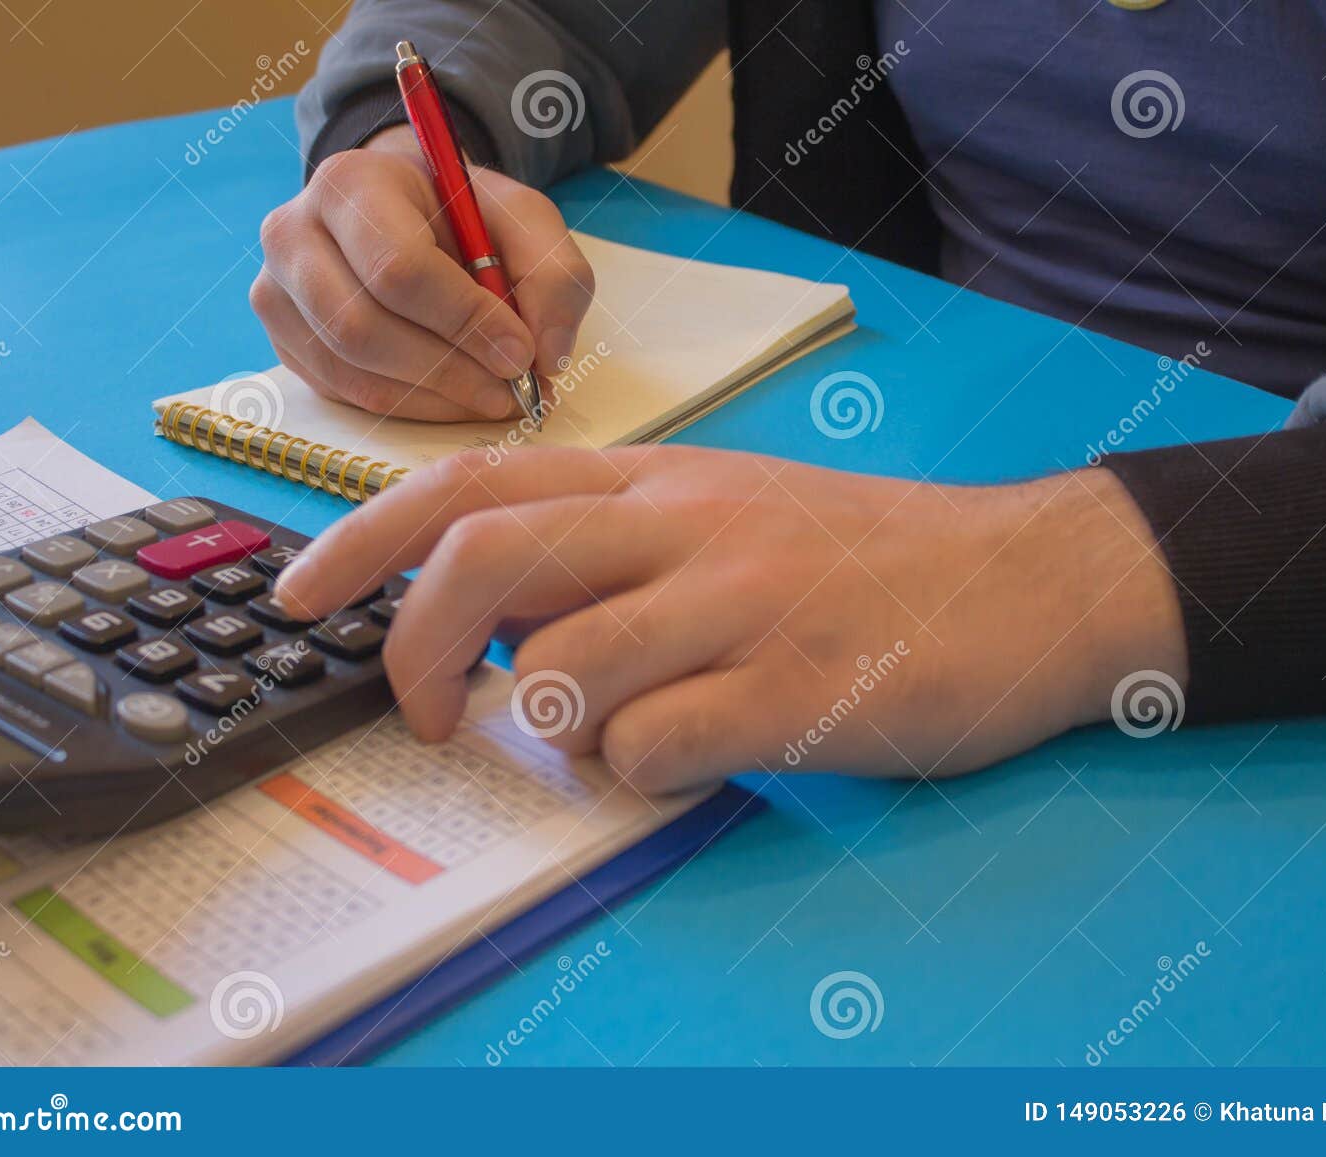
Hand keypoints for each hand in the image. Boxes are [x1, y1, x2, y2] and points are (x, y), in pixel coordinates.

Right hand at [250, 124, 593, 420]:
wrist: (408, 213)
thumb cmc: (465, 216)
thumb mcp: (526, 221)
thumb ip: (554, 277)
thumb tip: (546, 356)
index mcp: (349, 184)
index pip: (397, 268)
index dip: (464, 321)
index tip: (521, 352)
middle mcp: (293, 235)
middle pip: (363, 328)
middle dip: (451, 370)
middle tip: (514, 388)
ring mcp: (278, 293)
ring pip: (354, 371)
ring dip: (437, 398)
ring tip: (496, 396)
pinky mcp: (286, 342)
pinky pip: (347, 394)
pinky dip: (414, 407)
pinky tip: (458, 398)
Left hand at [273, 447, 1186, 791]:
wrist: (1026, 581)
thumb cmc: (865, 557)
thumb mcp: (729, 515)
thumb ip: (614, 546)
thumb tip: (492, 618)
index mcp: (661, 478)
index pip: (474, 482)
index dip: (363, 535)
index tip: (299, 597)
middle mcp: (689, 526)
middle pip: (490, 559)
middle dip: (415, 646)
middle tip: (420, 712)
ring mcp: (745, 606)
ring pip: (566, 668)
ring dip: (545, 725)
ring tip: (592, 739)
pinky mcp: (798, 693)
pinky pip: (657, 747)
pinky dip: (635, 774)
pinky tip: (680, 763)